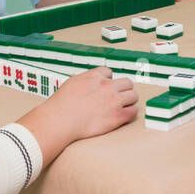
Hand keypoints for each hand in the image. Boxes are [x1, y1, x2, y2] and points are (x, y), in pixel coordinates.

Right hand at [18, 67, 137, 157]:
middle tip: (119, 97)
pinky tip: (124, 116)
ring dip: (129, 100)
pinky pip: (133, 111)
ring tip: (124, 106)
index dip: (108, 81)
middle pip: (127, 82)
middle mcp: (107, 86)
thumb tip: (91, 79)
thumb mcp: (72, 82)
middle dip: (123, 89)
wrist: (61, 120)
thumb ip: (85, 79)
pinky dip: (130, 113)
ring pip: (133, 95)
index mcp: (95, 76)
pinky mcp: (118, 116)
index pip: (109, 72)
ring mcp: (114, 100)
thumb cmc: (62, 105)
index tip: (106, 88)